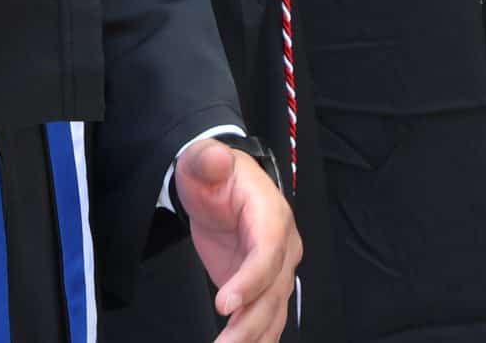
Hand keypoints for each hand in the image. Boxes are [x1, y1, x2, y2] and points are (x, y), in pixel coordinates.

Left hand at [175, 139, 300, 342]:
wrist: (217, 185)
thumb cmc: (210, 172)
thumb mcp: (202, 159)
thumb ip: (208, 160)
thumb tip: (217, 159)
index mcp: (271, 214)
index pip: (268, 252)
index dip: (251, 280)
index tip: (223, 304)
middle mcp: (283, 246)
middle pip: (273, 291)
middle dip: (249, 322)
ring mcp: (276, 269)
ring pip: (272, 311)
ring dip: (253, 336)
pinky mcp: (263, 286)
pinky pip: (266, 316)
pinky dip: (256, 337)